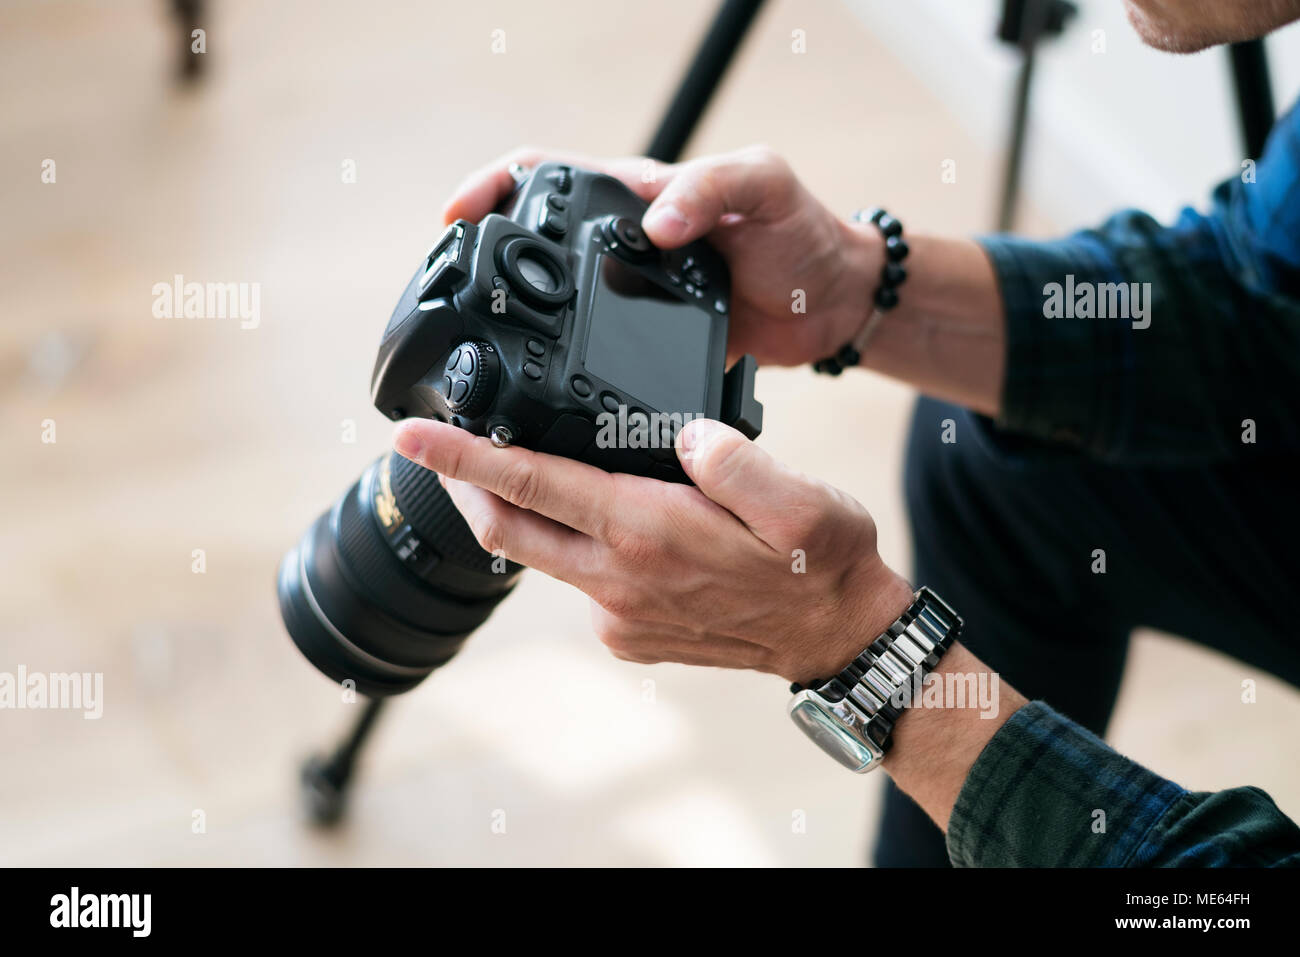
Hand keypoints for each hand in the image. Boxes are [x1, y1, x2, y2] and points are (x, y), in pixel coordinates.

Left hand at [393, 416, 914, 683]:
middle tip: (441, 446)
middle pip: (509, 527)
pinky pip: (581, 581)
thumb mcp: (802, 500)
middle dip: (465, 484)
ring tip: (529, 469)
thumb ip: (736, 461)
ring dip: (522, 513)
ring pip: (542, 555)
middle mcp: (619, 579)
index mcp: (648, 532)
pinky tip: (606, 525)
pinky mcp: (627, 634)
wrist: (835, 641)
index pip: (533, 484)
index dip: (463, 457)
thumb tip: (683, 435)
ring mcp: (618, 613)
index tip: (412, 436)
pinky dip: (574, 546)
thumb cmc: (822, 565)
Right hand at [442, 145, 881, 366]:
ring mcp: (628, 293)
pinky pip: (586, 345)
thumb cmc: (802, 234)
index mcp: (638, 194)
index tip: (458, 217)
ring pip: (550, 296)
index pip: (547, 176)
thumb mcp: (766, 186)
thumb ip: (714, 187)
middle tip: (451, 283)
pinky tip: (538, 381)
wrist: (832, 304)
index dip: (495, 186)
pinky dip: (555, 358)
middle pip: (532, 240)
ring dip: (513, 309)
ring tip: (477, 336)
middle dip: (482, 253)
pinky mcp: (643, 340)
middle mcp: (623, 241)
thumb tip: (654, 220)